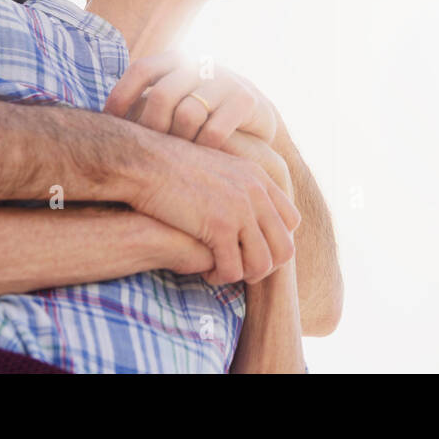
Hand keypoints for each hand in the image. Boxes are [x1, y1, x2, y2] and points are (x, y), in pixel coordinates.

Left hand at [105, 50, 276, 148]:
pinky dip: (203, 149)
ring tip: (176, 157)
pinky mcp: (246, 99)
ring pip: (188, 114)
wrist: (257, 116)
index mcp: (177, 59)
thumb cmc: (201, 112)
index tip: (110, 124)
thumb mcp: (174, 97)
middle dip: (150, 128)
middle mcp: (201, 63)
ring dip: (178, 142)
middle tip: (147, 151)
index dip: (122, 96)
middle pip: (162, 95)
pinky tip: (201, 158)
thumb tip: (93, 121)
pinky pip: (215, 130)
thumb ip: (144, 101)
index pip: (142, 70)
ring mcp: (225, 79)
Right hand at [126, 128, 298, 285]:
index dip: (275, 241)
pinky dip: (221, 276)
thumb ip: (239, 186)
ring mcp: (240, 210)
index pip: (291, 220)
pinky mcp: (219, 226)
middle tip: (239, 269)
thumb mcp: (219, 168)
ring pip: (262, 263)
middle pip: (284, 247)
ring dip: (243, 275)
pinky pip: (233, 268)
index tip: (251, 248)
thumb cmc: (174, 167)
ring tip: (221, 273)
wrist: (147, 161)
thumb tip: (247, 213)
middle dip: (264, 266)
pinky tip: (206, 272)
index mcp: (259, 178)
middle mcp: (256, 193)